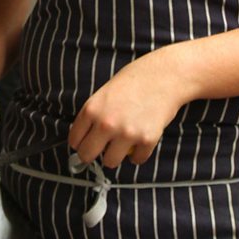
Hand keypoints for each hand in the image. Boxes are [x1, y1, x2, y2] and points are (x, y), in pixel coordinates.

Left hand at [69, 49, 186, 168]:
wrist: (164, 76)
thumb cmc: (135, 80)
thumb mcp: (104, 93)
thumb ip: (94, 115)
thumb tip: (84, 138)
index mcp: (92, 109)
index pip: (74, 140)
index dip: (79, 143)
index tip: (85, 144)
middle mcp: (106, 123)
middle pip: (87, 155)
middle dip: (92, 155)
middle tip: (100, 150)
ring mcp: (126, 133)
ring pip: (110, 162)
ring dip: (115, 156)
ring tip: (122, 145)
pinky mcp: (147, 140)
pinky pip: (137, 160)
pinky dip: (139, 154)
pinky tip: (140, 141)